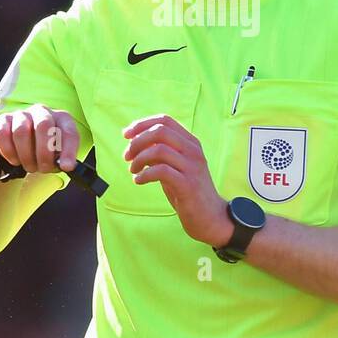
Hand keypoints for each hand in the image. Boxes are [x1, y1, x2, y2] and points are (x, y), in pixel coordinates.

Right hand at [0, 104, 79, 173]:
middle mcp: (42, 111)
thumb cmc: (45, 150)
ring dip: (26, 156)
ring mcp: (21, 114)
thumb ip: (64, 159)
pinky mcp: (3, 120)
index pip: (68, 131)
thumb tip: (66, 165)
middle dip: (44, 153)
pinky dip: (9, 152)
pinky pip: (2, 134)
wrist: (21, 145)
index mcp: (61, 118)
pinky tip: (15, 160)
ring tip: (30, 167)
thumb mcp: (58, 155)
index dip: (68, 150)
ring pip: (21, 131)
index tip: (66, 167)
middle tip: (44, 168)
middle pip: (43, 125)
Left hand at [123, 115, 230, 247]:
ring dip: (139, 159)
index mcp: (190, 143)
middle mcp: (193, 151)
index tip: (126, 134)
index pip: (165, 120)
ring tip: (133, 171)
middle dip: (137, 141)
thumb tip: (135, 142)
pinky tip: (139, 180)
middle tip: (127, 156)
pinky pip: (161, 171)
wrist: (211, 217)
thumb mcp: (175, 167)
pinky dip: (144, 174)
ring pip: (159, 149)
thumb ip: (160, 154)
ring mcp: (192, 167)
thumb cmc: (188, 191)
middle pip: (160, 131)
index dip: (142, 124)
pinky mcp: (188, 184)